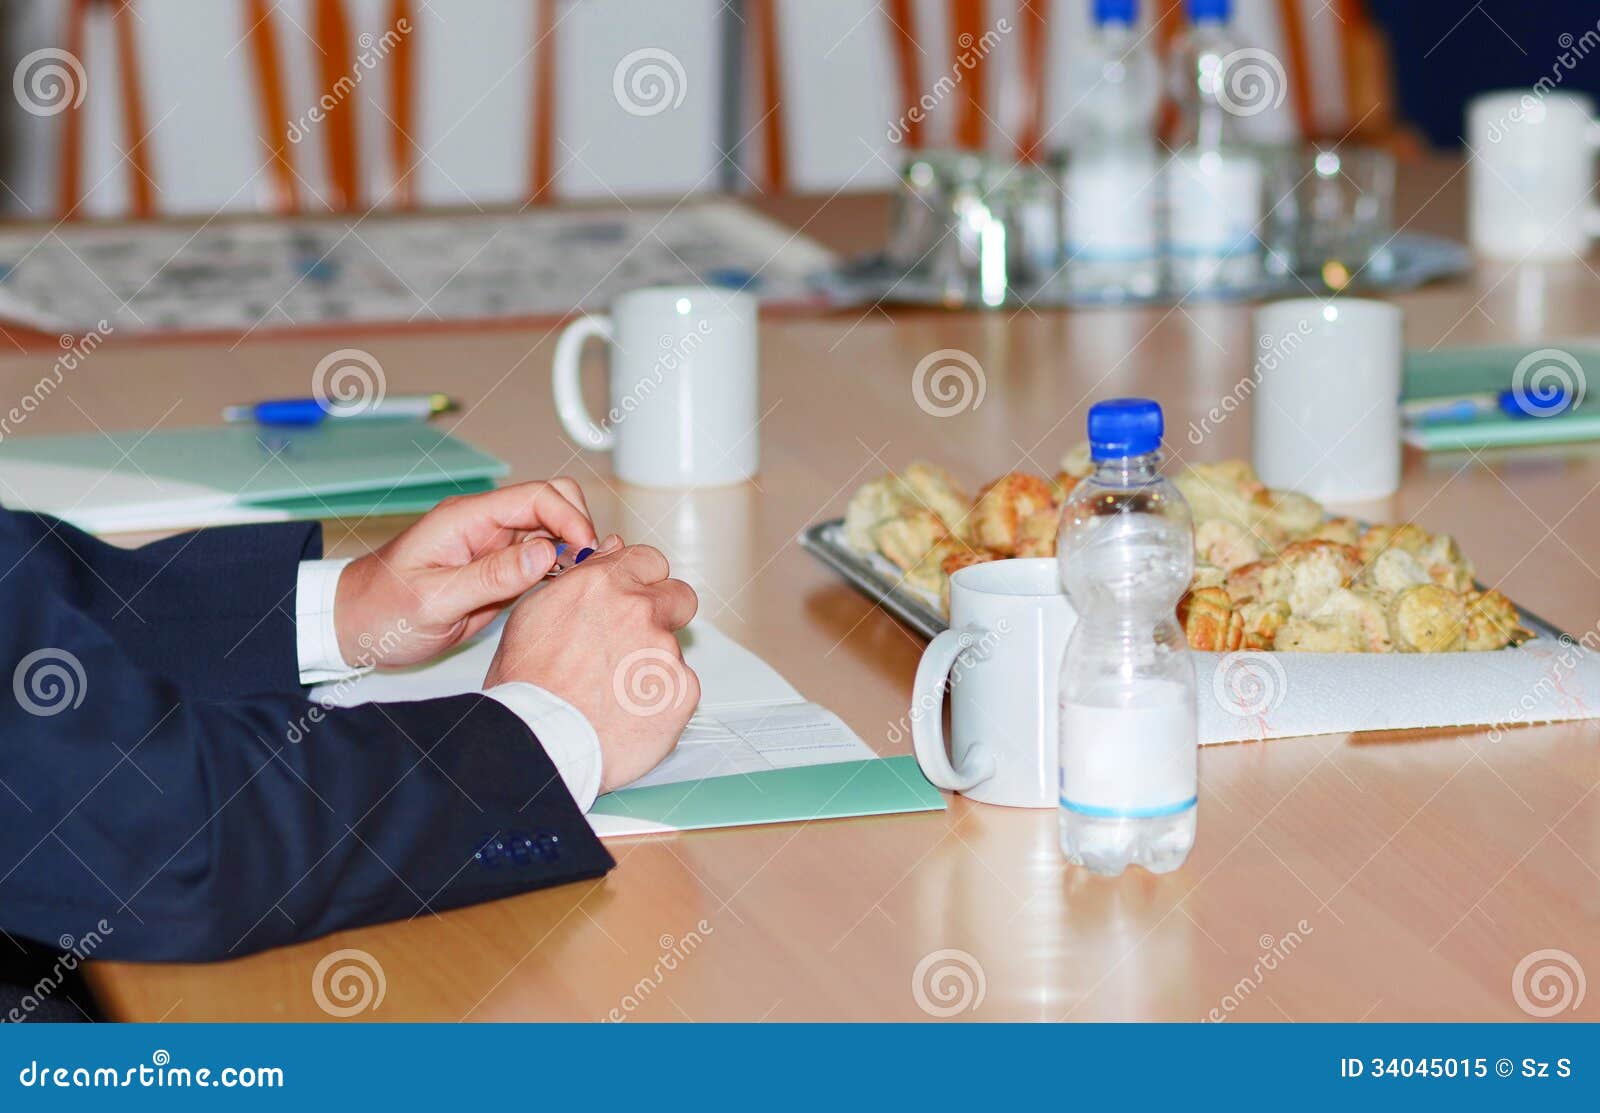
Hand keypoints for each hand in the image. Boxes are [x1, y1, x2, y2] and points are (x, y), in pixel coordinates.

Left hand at [334, 479, 597, 667]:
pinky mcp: (498, 570)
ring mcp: (493, 546)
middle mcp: (485, 525)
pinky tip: (563, 590)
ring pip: (552, 531)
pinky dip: (560, 569)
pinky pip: (540, 559)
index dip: (570, 519)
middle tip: (585, 568)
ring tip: (579, 582)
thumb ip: (491, 578)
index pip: (537, 496)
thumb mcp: (435, 601)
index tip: (585, 552)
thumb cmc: (381, 610)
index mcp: (467, 518)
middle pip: (552, 502)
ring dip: (572, 549)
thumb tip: (547, 555)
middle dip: (578, 527)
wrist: (352, 626)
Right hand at [483, 543, 699, 792]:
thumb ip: (582, 578)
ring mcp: (665, 650)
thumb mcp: (535, 615)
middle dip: (663, 615)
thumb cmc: (526, 686)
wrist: (537, 743)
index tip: (635, 598)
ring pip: (673, 648)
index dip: (642, 581)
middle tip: (633, 645)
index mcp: (603, 584)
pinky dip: (660, 699)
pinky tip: (628, 714)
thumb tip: (611, 551)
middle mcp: (640, 610)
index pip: (650, 561)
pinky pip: (680, 687)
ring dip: (653, 663)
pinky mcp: (683, 690)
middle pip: (678, 597)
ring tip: (615, 692)